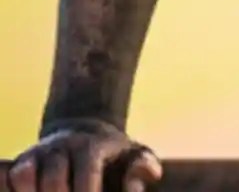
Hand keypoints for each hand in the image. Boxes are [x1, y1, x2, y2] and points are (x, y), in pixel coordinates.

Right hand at [7, 119, 161, 191]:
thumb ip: (143, 166)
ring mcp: (38, 153)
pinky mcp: (22, 163)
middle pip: (54, 177)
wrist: (83, 135)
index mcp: (91, 144)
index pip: (87, 169)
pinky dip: (17, 190)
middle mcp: (61, 145)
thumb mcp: (135, 155)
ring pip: (26, 176)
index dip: (88, 191)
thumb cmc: (114, 155)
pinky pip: (11, 178)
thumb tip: (144, 179)